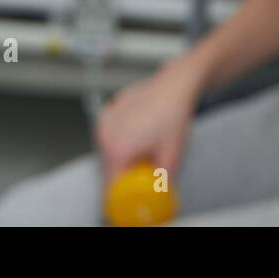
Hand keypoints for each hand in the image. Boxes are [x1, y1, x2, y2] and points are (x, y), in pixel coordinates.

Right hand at [95, 59, 203, 181]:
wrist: (174, 85)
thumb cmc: (173, 114)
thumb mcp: (172, 156)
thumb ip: (162, 180)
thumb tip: (158, 192)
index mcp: (118, 148)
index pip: (111, 184)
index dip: (122, 191)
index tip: (133, 190)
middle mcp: (105, 135)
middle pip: (108, 167)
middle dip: (125, 171)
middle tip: (145, 165)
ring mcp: (104, 121)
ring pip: (107, 151)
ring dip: (122, 154)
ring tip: (145, 143)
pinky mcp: (107, 111)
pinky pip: (109, 135)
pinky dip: (120, 138)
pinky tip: (139, 130)